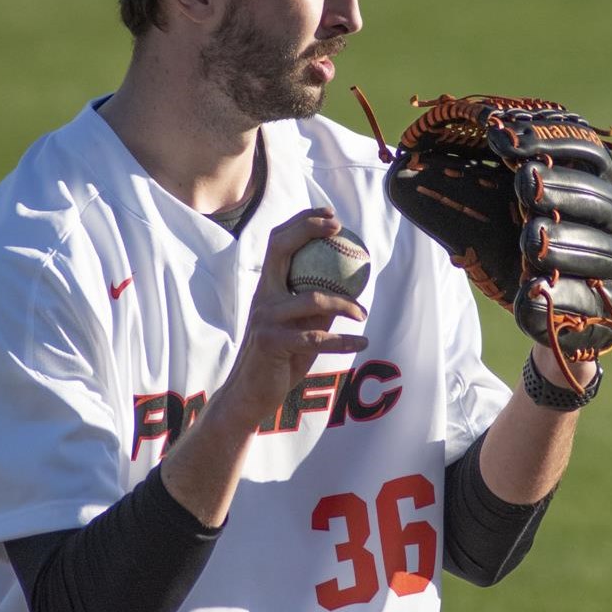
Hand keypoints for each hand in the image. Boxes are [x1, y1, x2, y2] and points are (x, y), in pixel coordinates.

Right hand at [211, 208, 368, 431]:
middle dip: (309, 231)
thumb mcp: (300, 327)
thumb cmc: (279, 360)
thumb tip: (351, 286)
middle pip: (280, 248)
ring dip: (344, 304)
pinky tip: (362, 342)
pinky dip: (343, 341)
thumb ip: (316, 306)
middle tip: (340, 231)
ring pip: (311, 299)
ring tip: (362, 314)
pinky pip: (315, 338)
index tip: (331, 216)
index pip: (278, 242)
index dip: (302, 222)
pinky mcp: (271, 343)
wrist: (249, 395)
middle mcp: (262, 296)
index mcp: (267, 288)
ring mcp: (264, 318)